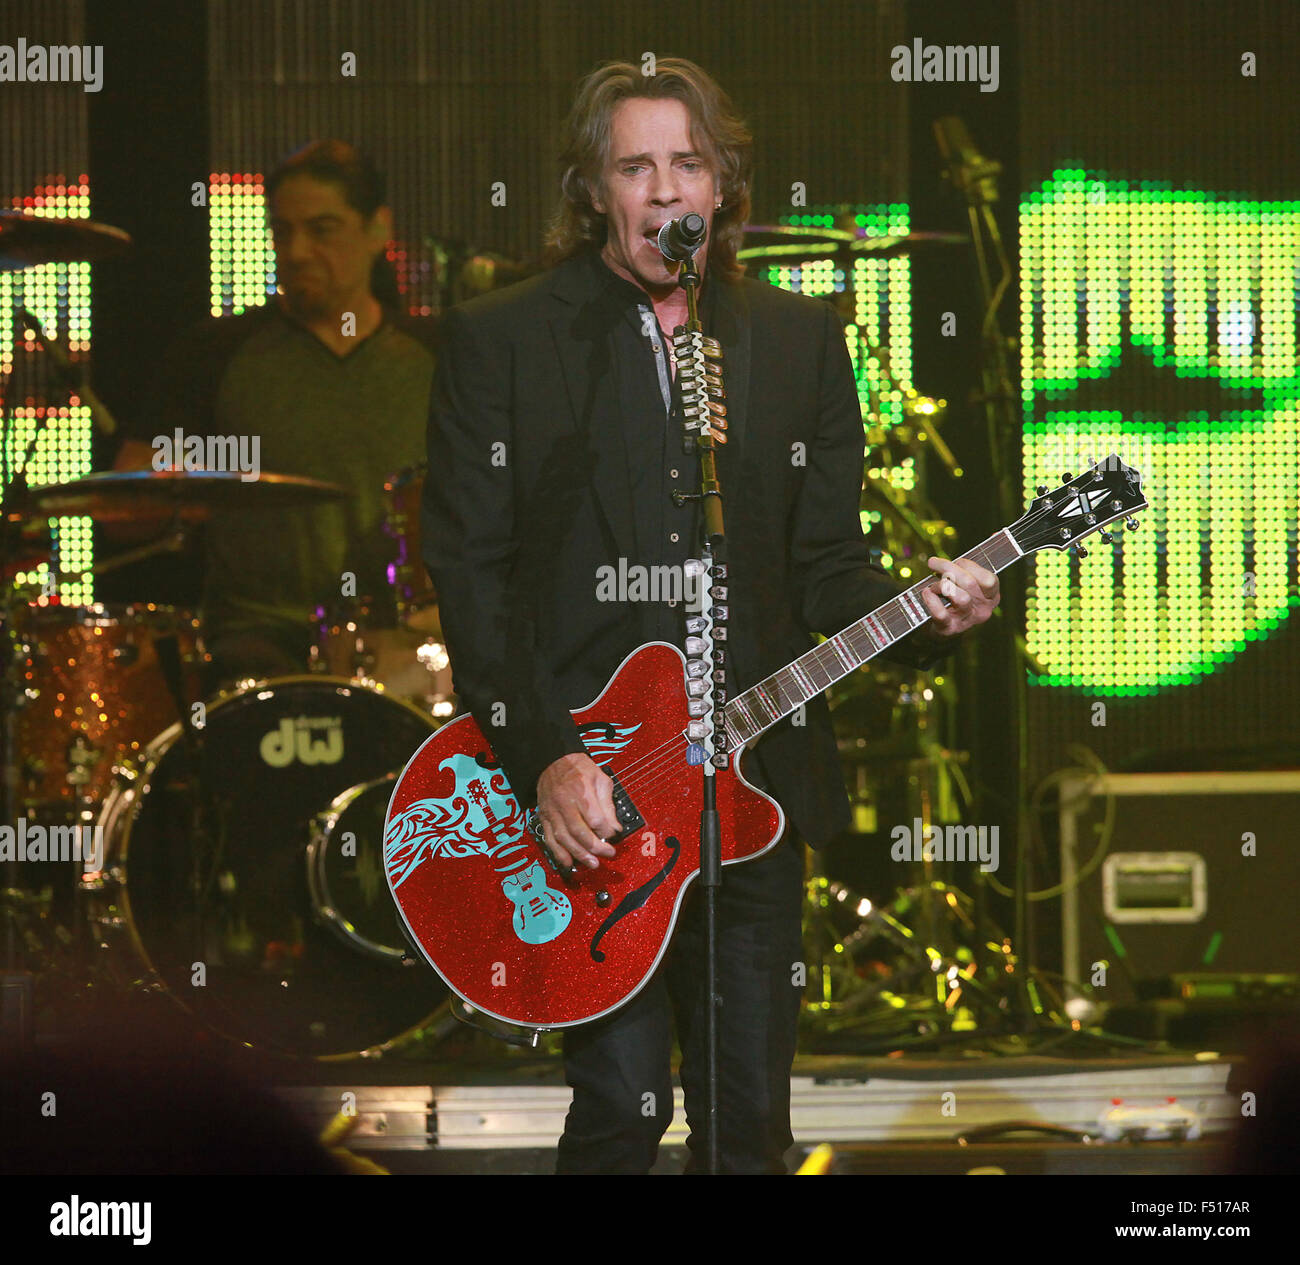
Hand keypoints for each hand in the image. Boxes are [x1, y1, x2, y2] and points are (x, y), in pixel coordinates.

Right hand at [535, 753, 619, 870]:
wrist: (553, 761)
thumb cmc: (579, 769)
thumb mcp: (601, 779)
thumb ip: (608, 805)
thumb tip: (615, 828)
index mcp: (581, 791)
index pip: (595, 818)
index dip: (606, 831)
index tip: (613, 835)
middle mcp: (565, 803)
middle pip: (579, 832)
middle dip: (595, 847)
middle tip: (607, 855)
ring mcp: (552, 811)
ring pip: (564, 838)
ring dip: (578, 854)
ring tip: (592, 864)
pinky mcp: (544, 817)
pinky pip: (549, 839)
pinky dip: (558, 853)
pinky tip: (569, 863)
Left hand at [920, 556, 998, 636]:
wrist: (941, 628)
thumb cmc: (954, 601)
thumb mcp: (965, 586)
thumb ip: (962, 573)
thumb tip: (946, 563)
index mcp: (991, 597)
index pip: (989, 579)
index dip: (969, 566)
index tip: (956, 562)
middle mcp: (982, 610)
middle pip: (970, 583)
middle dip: (948, 568)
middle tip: (933, 563)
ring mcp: (967, 621)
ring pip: (960, 598)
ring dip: (942, 586)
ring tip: (932, 586)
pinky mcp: (949, 629)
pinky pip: (941, 614)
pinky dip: (931, 601)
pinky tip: (926, 593)